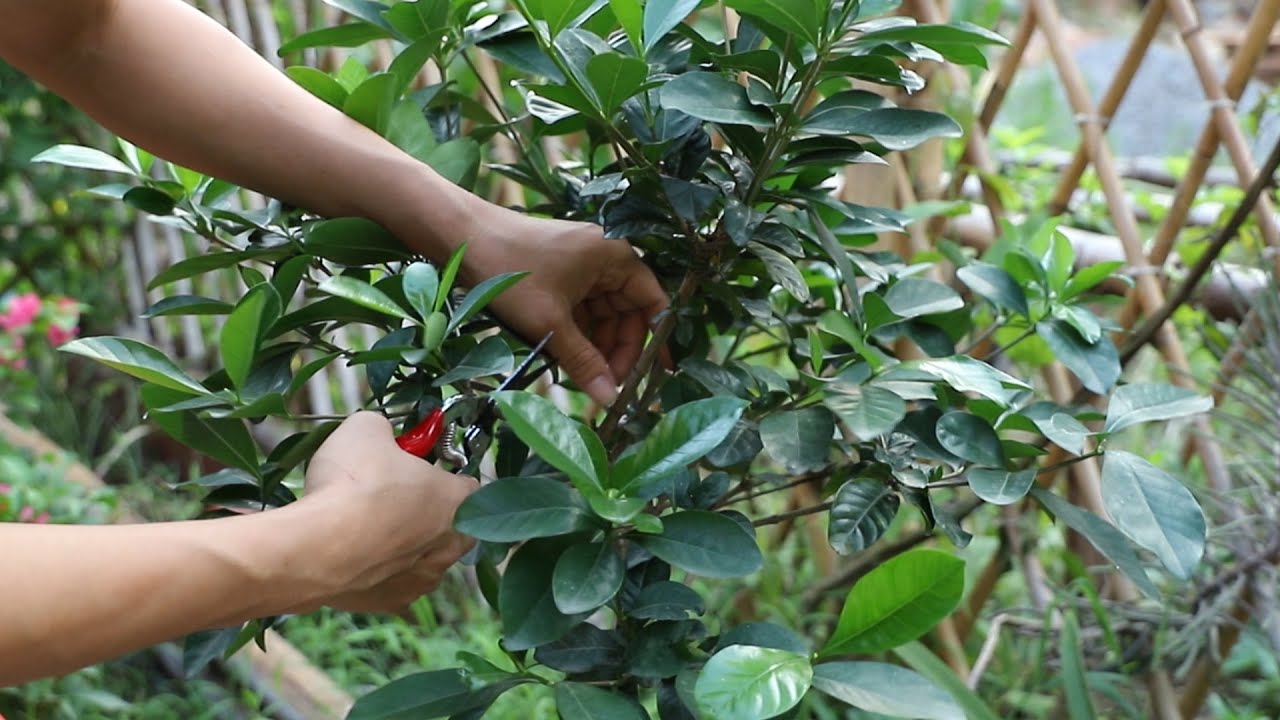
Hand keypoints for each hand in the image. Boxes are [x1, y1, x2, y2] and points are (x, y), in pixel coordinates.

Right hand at [296, 412, 477, 612]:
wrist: (315, 549)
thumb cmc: (352, 485)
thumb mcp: (366, 429)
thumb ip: (384, 428)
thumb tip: (381, 433)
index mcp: (457, 501)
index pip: (467, 482)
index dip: (442, 470)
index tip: (415, 463)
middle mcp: (449, 545)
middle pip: (451, 523)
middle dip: (428, 509)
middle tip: (392, 494)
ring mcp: (423, 579)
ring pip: (423, 556)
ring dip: (403, 542)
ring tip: (366, 526)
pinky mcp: (392, 602)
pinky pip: (394, 582)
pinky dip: (379, 570)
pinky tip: (354, 555)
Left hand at [461, 209, 668, 405]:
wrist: (459, 237)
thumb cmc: (509, 269)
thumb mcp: (550, 323)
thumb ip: (584, 362)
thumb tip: (610, 401)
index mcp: (615, 257)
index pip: (652, 301)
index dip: (655, 340)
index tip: (653, 375)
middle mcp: (604, 258)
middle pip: (626, 313)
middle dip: (617, 350)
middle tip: (606, 386)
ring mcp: (581, 266)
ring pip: (601, 316)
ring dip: (594, 347)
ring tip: (582, 377)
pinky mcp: (559, 275)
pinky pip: (580, 311)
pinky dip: (576, 336)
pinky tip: (565, 359)